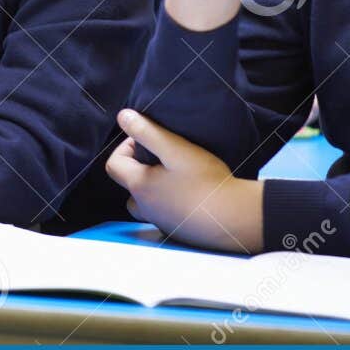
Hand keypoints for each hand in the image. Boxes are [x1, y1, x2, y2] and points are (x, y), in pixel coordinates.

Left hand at [105, 108, 263, 253]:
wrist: (236, 218)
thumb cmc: (206, 182)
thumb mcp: (176, 149)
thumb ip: (147, 132)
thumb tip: (123, 117)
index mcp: (140, 187)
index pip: (113, 164)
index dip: (125, 147)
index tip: (149, 140)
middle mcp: (146, 208)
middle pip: (128, 184)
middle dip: (138, 167)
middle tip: (162, 157)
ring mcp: (162, 222)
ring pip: (146, 202)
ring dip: (153, 187)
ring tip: (175, 175)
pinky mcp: (179, 231)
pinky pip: (165, 213)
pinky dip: (170, 202)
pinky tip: (191, 193)